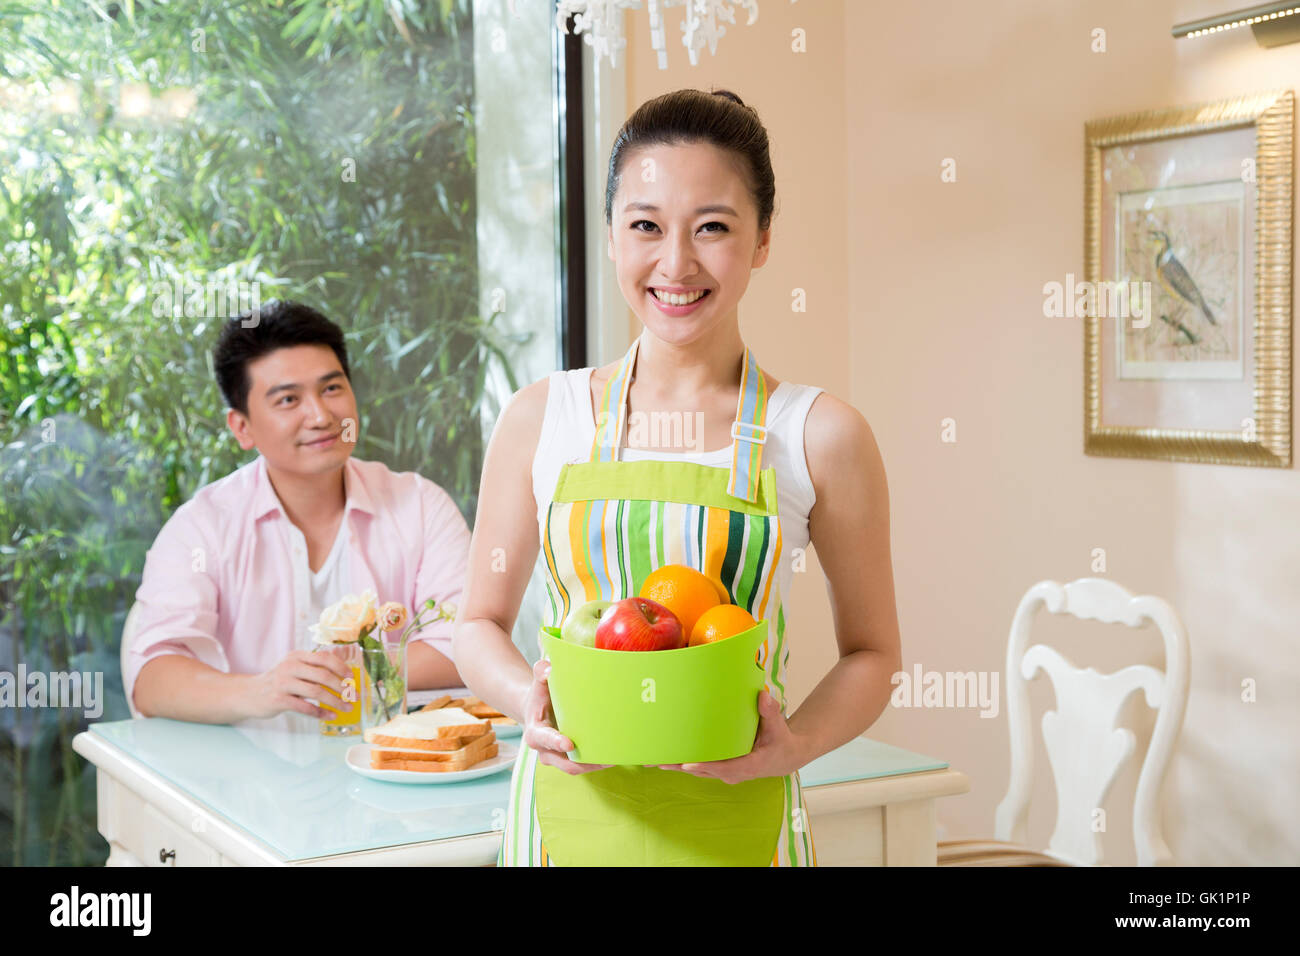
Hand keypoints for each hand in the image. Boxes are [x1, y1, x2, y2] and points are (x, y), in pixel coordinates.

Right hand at [244, 649, 354, 719]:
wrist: (248, 694)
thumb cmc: (277, 681)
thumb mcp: (293, 667)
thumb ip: (313, 666)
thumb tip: (342, 666)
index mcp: (297, 656)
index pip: (324, 658)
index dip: (341, 667)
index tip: (353, 678)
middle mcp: (290, 666)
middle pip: (323, 675)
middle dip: (343, 687)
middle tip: (354, 696)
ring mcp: (283, 683)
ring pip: (317, 692)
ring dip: (336, 701)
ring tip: (347, 708)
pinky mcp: (278, 700)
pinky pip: (305, 707)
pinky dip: (321, 713)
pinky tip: (330, 716)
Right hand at [523, 658, 611, 774]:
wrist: (537, 713)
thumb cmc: (540, 697)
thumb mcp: (538, 684)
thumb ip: (541, 672)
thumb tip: (549, 668)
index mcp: (536, 733)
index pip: (546, 740)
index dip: (556, 743)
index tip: (569, 744)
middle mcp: (545, 751)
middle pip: (565, 764)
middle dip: (585, 763)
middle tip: (605, 759)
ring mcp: (557, 759)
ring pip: (576, 768)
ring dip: (595, 765)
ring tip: (615, 759)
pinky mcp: (568, 761)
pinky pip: (583, 766)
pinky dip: (597, 763)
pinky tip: (614, 757)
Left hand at [647, 690, 805, 783]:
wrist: (783, 756)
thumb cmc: (779, 741)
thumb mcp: (778, 727)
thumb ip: (770, 712)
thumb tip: (763, 696)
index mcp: (749, 765)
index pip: (725, 767)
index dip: (706, 766)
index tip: (688, 764)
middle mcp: (733, 772)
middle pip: (703, 770)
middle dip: (680, 765)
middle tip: (658, 759)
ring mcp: (724, 772)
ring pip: (696, 770)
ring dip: (675, 765)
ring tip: (651, 759)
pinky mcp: (717, 768)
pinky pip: (697, 766)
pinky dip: (680, 762)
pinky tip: (662, 757)